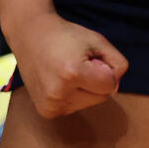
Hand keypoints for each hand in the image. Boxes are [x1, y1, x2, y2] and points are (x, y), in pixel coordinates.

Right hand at [10, 15, 126, 117]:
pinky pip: (75, 107)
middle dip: (97, 81)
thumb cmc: (67, 36)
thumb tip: (114, 88)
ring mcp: (50, 105)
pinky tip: (61, 81)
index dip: (106, 70)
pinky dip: (74, 96)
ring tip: (68, 72)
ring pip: (89, 103)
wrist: (31, 37)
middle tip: (79, 64)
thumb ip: (117, 64)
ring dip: (86, 89)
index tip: (91, 58)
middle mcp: (58, 94)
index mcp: (72, 74)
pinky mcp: (46, 111)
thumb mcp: (99, 41)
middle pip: (101, 97)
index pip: (110, 85)